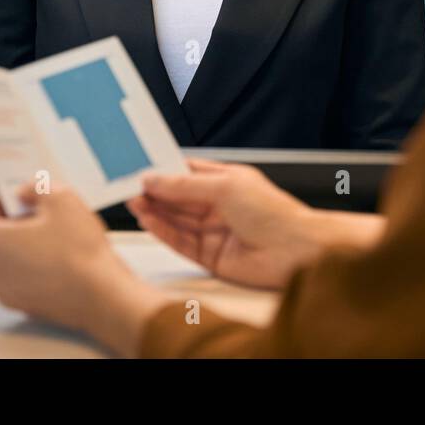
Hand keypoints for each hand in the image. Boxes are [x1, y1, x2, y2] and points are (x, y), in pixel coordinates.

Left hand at [0, 181, 168, 342]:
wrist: (102, 297)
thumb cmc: (81, 255)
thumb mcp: (62, 199)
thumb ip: (36, 187)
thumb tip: (26, 191)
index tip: (14, 192)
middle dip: (13, 218)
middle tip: (40, 208)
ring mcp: (7, 291)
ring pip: (6, 257)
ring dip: (24, 242)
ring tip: (55, 233)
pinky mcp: (24, 304)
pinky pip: (20, 276)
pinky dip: (33, 263)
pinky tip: (61, 255)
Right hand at [127, 158, 321, 289]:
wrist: (294, 251)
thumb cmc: (274, 214)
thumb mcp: (225, 188)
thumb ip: (185, 186)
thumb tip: (155, 179)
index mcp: (228, 181)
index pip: (189, 174)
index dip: (165, 172)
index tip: (142, 168)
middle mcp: (220, 206)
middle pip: (179, 198)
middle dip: (156, 192)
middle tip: (130, 187)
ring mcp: (214, 231)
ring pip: (177, 220)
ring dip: (155, 211)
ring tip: (134, 202)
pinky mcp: (210, 256)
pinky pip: (180, 242)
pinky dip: (162, 231)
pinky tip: (148, 220)